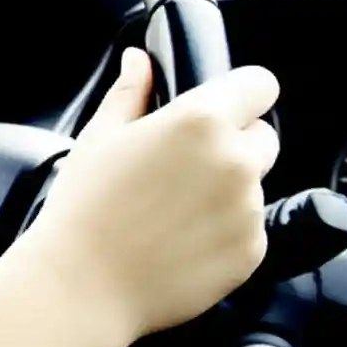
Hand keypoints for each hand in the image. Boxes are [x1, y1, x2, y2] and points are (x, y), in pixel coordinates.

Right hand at [25, 48, 279, 338]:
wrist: (83, 284)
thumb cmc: (85, 208)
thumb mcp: (100, 137)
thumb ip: (131, 92)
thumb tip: (140, 61)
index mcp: (200, 121)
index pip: (260, 85)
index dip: (242, 93)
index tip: (225, 106)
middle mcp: (235, 161)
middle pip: (262, 136)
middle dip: (234, 143)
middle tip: (184, 166)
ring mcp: (248, 210)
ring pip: (253, 185)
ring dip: (226, 190)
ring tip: (172, 210)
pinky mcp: (252, 252)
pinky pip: (248, 229)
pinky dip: (224, 232)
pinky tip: (180, 240)